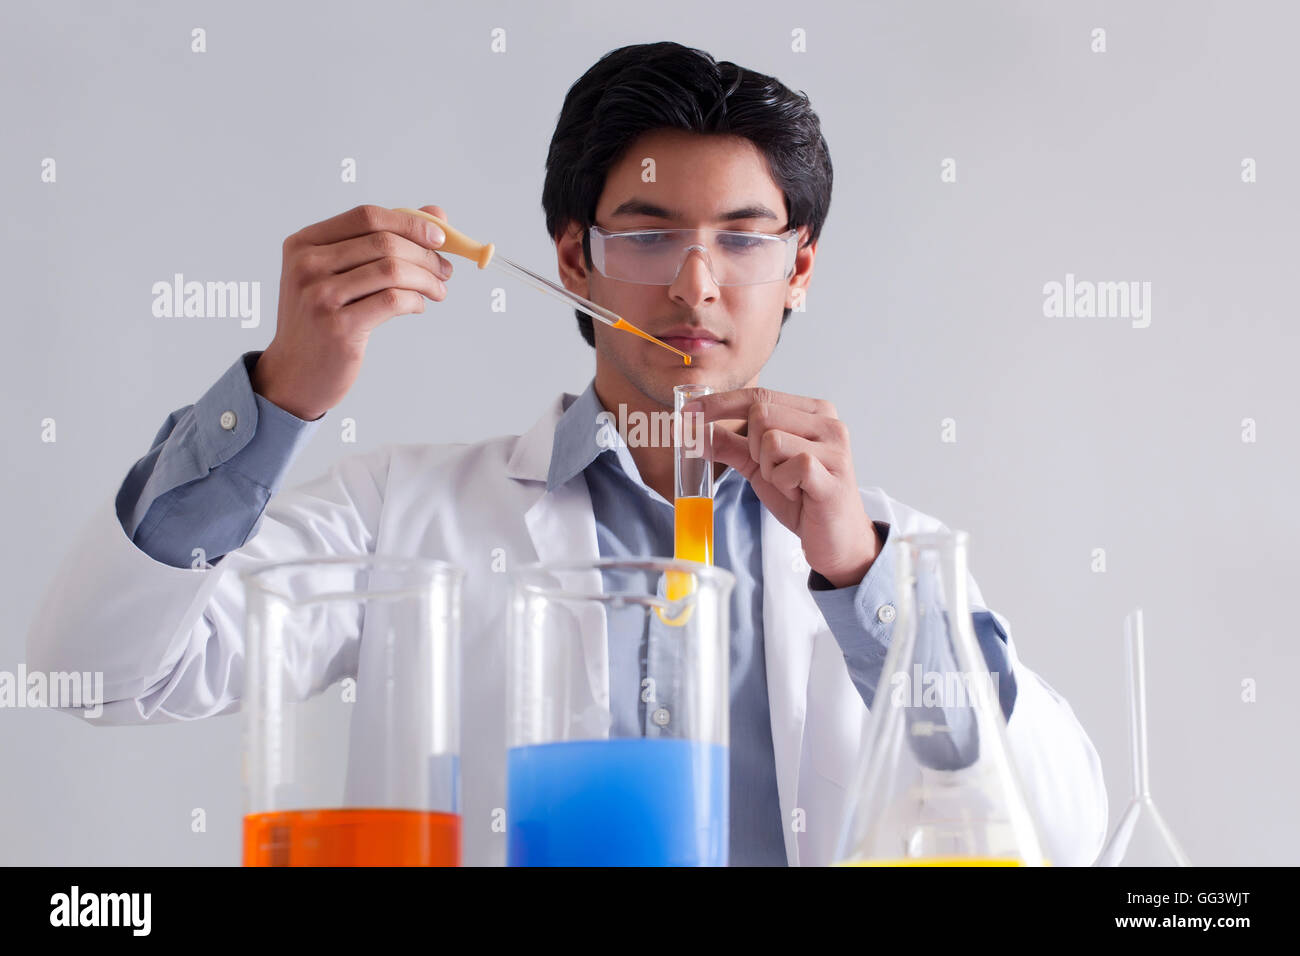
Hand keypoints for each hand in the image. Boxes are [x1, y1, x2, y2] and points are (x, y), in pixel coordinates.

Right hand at [252, 204, 454, 420]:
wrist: (295, 374)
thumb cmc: (323, 320)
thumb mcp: (338, 274)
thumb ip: (381, 241)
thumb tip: (436, 215)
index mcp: (304, 243)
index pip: (367, 217)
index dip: (409, 222)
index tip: (439, 237)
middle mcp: (307, 265)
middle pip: (384, 242)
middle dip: (425, 254)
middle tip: (444, 270)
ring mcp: (320, 296)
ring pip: (392, 270)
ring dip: (426, 279)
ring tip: (438, 290)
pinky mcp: (338, 327)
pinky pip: (393, 301)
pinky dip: (415, 301)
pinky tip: (418, 306)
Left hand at [682, 387, 879, 587]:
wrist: (836, 540)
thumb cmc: (802, 499)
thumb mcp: (760, 467)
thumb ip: (730, 445)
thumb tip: (691, 430)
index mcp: (812, 412)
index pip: (758, 396)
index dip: (719, 403)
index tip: (686, 412)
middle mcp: (828, 422)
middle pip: (761, 413)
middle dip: (752, 447)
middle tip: (772, 472)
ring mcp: (835, 447)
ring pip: (771, 440)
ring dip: (769, 470)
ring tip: (789, 485)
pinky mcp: (835, 474)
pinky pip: (790, 466)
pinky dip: (784, 484)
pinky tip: (799, 495)